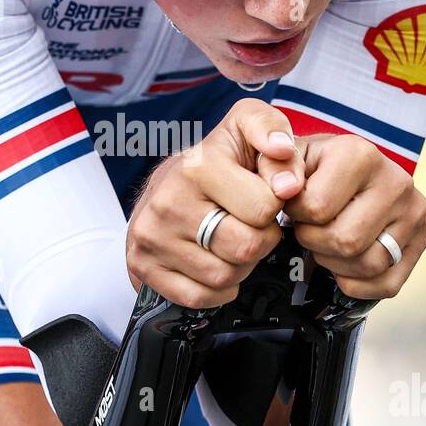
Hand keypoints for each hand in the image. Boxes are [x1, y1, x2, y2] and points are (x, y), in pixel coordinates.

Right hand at [126, 99, 305, 307]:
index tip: (259, 197)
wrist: (161, 188)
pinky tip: (211, 262)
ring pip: (225, 277)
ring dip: (239, 266)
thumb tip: (282, 150)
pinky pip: (200, 298)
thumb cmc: (213, 162)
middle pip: (247, 247)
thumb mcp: (243, 128)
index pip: (265, 208)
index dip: (272, 207)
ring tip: (228, 241)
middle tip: (247, 224)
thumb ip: (270, 128)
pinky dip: (215, 289)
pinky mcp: (143, 267)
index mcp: (198, 166)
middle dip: (259, 240)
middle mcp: (169, 202)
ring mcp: (152, 238)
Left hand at [270, 135, 425, 298]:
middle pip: (345, 241)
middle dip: (315, 242)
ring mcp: (414, 213)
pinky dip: (358, 283)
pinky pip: (387, 283)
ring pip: (367, 265)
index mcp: (361, 155)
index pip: (317, 208)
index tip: (297, 206)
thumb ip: (275, 165)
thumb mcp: (290, 156)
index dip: (296, 216)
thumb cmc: (316, 167)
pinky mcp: (422, 241)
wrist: (349, 170)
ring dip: (335, 263)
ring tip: (327, 241)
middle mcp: (396, 182)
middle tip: (311, 228)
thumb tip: (283, 188)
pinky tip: (344, 263)